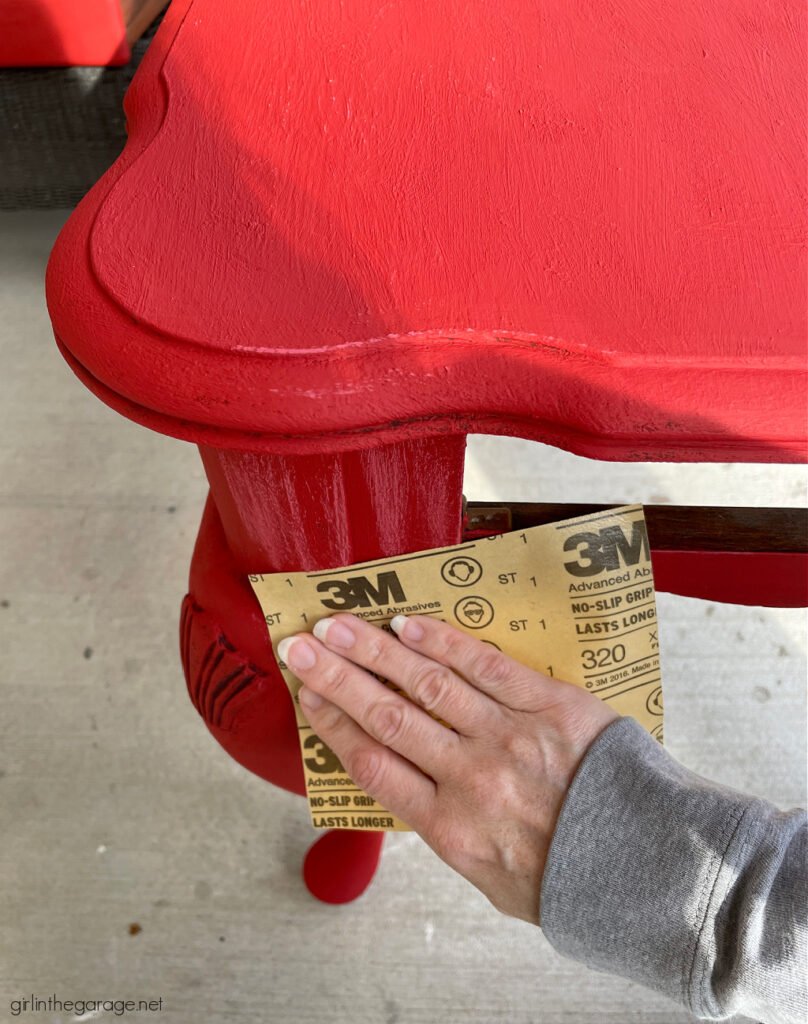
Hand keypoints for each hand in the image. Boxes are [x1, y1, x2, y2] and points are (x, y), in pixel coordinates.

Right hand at [277, 612, 618, 924]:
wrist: (648, 867)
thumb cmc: (570, 878)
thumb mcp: (489, 878)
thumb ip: (448, 832)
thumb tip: (417, 792)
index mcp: (450, 828)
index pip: (373, 764)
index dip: (333, 724)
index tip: (307, 696)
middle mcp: (470, 777)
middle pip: (387, 716)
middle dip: (337, 677)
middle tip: (299, 646)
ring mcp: (509, 736)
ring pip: (427, 684)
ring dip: (376, 651)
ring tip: (340, 624)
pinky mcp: (549, 705)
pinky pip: (485, 666)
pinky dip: (444, 643)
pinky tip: (409, 625)